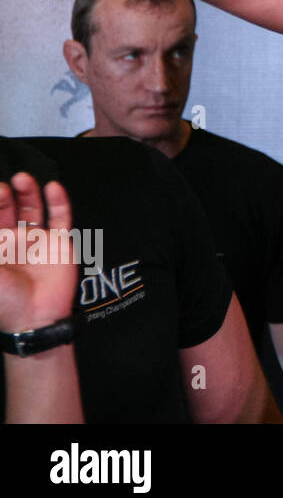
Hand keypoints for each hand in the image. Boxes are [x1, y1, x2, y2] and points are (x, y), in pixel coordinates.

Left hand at [0, 173, 77, 335]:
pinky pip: (61, 217)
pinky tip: (53, 188)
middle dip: (4, 195)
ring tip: (24, 179)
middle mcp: (13, 242)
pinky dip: (59, 201)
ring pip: (32, 209)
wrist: (35, 318)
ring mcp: (37, 241)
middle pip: (7, 210)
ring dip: (28, 192)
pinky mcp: (59, 243)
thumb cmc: (3, 300)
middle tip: (4, 188)